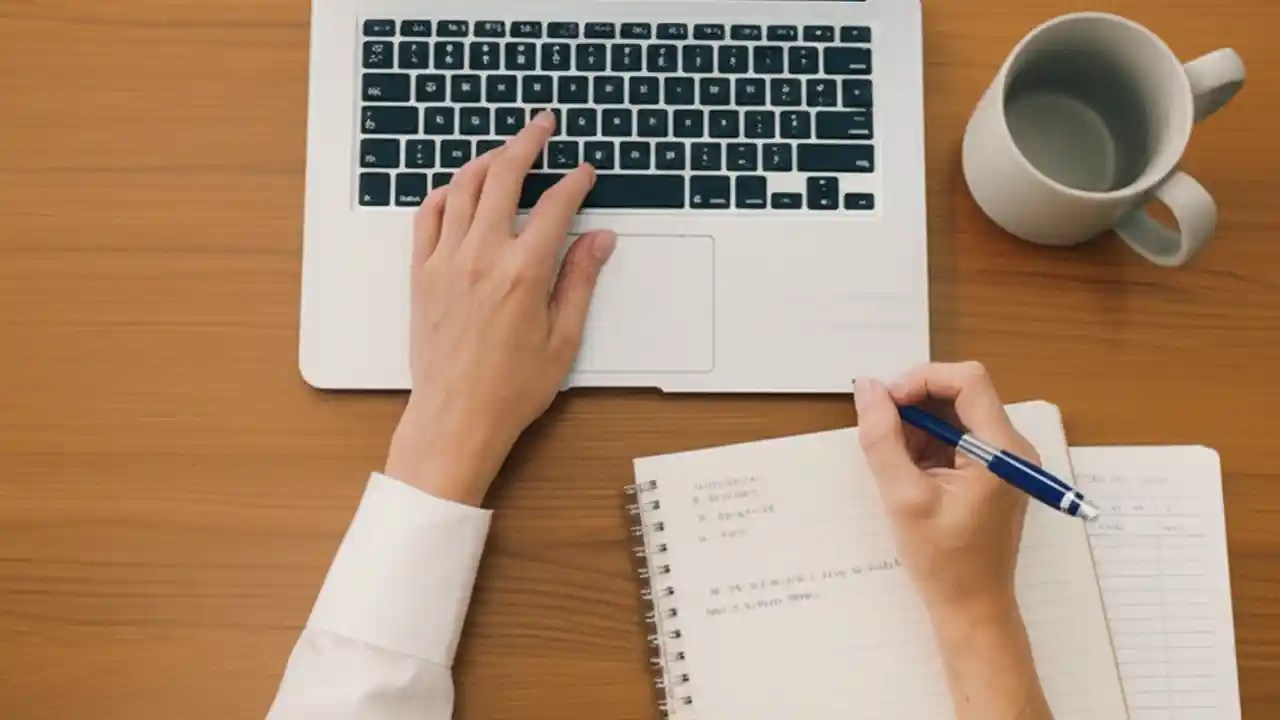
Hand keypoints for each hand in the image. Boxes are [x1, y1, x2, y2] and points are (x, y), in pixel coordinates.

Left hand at [386, 111, 616, 505]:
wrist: (456, 418)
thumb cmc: (511, 388)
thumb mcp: (563, 338)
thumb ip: (580, 280)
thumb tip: (600, 239)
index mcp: (523, 273)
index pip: (556, 206)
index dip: (575, 182)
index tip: (584, 173)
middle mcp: (482, 257)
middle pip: (504, 176)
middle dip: (527, 142)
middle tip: (542, 126)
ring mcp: (446, 262)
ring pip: (463, 187)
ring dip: (486, 160)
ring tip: (504, 152)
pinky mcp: (422, 274)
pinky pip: (427, 216)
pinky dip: (445, 193)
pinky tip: (459, 189)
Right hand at [854, 362, 1036, 619]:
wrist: (973, 608)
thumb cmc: (944, 561)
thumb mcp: (903, 497)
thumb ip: (882, 438)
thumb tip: (867, 389)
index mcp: (1002, 450)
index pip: (967, 380)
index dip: (921, 379)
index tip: (887, 403)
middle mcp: (1011, 447)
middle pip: (960, 393)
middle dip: (914, 402)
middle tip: (880, 429)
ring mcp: (1004, 459)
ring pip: (954, 413)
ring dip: (916, 426)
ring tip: (894, 463)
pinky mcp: (991, 472)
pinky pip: (955, 437)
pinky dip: (925, 444)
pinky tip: (908, 474)